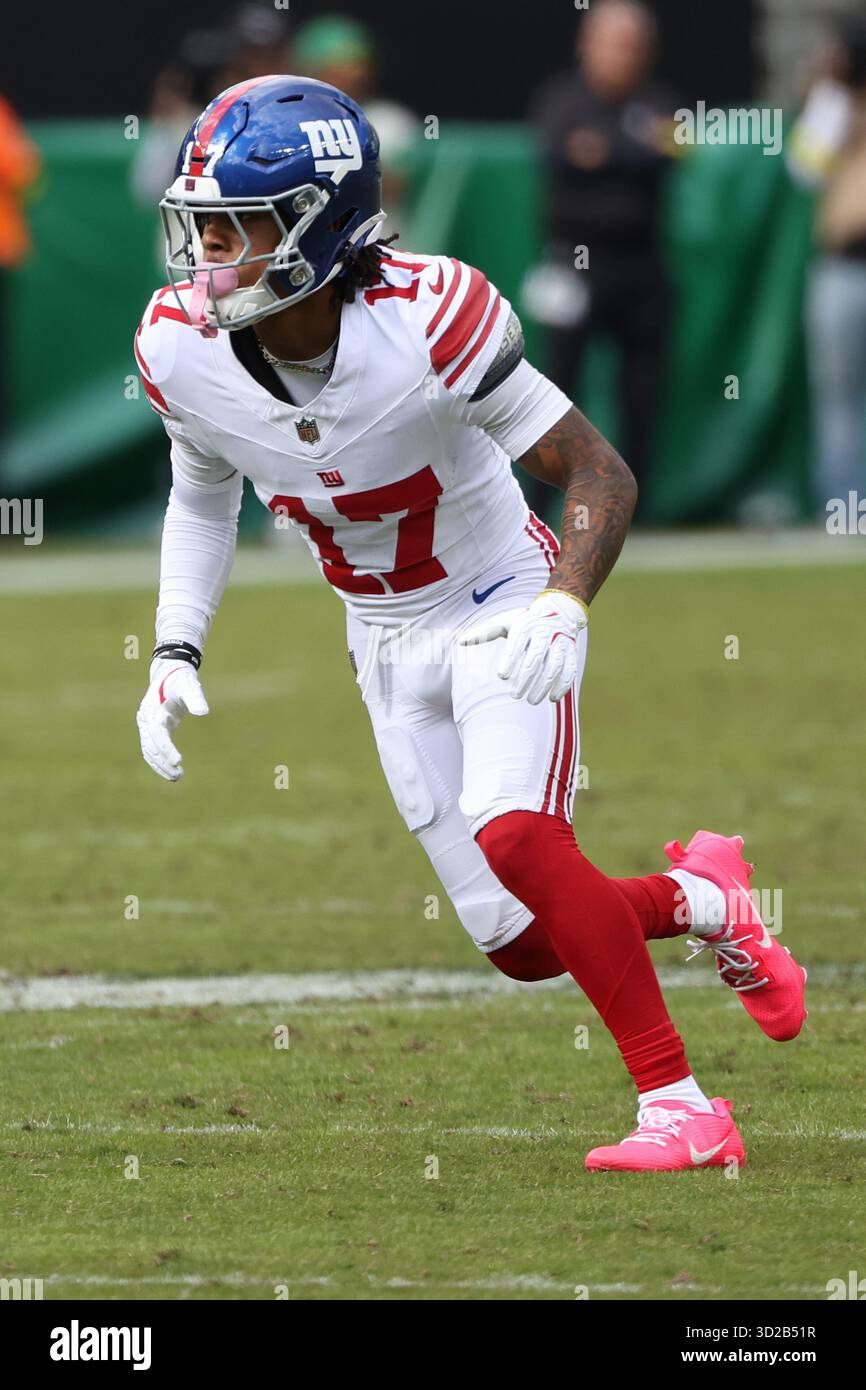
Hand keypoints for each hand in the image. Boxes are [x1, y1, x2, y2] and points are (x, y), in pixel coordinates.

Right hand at [136, 658, 208, 780]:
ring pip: (148, 750)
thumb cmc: (181, 680)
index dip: (166, 748)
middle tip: (178, 775)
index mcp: (153, 710)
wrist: (169, 672)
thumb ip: (195, 698)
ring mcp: (147, 725)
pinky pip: (151, 749)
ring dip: (159, 765)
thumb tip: (203, 712)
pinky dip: (158, 760)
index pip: (157, 734)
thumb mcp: (189, 686)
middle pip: (150, 746)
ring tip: (176, 777)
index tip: (178, 761)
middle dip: (163, 762)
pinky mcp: (152, 729)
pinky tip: (170, 770)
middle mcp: (146, 719)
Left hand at [458, 589, 587, 703]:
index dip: (510, 659)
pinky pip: (569, 671)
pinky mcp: (572, 652)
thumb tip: (460, 642)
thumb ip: (484, 632)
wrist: (560, 611)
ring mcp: (561, 643)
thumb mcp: (504, 621)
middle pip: (536, 658)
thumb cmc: (525, 620)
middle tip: (515, 696)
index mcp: (526, 625)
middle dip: (526, 678)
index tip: (502, 676)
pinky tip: (552, 698)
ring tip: (531, 701)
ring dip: (543, 686)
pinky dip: (562, 685)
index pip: (517, 642)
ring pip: (554, 667)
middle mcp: (545, 633)